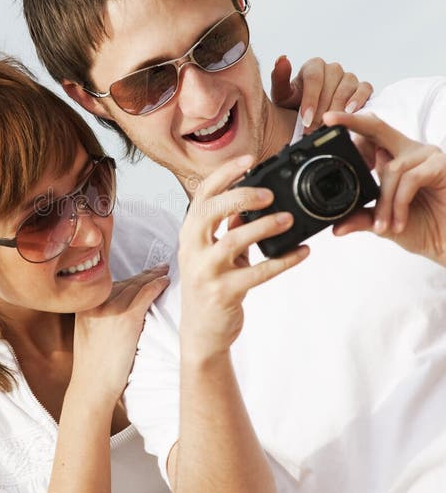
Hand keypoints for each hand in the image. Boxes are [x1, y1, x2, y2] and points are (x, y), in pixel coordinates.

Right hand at [72, 265, 169, 403]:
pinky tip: (165, 281)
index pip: (111, 285)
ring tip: (165, 272)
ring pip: (137, 285)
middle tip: (160, 268)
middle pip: (125, 282)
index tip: (143, 273)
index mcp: (85, 306)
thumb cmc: (93, 367)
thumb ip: (99, 318)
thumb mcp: (89, 334)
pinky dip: (157, 285)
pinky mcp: (127, 318)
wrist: (91, 386)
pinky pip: (145, 294)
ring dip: (153, 276)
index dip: (130, 277)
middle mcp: (96, 303)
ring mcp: (111, 309)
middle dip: (144, 274)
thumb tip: (118, 311)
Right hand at [178, 156, 308, 361]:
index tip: (249, 159)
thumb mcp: (214, 252)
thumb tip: (253, 202)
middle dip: (240, 196)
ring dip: (264, 227)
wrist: (202, 333)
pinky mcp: (224, 292)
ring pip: (233, 240)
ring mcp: (206, 271)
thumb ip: (230, 227)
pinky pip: (257, 273)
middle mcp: (193, 249)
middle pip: (211, 211)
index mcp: (191, 233)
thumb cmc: (210, 286)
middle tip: (269, 193)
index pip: (203, 194)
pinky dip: (283, 261)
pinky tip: (302, 252)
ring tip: (289, 219)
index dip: (225, 173)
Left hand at [271, 55, 372, 130]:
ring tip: (330, 123)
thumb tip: (282, 58)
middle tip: (315, 128)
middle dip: (322, 108)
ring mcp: (348, 77)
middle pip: (331, 83)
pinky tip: (350, 113)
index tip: (306, 119)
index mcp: (313, 66)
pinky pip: (365, 88)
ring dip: (338, 107)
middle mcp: (332, 68)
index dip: (310, 99)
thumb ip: (280, 79)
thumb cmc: (294, 104)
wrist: (310, 116)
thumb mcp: (282, 96)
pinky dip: (358, 100)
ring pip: (347, 85)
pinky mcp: (362, 87)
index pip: (314, 77)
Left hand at [324, 110, 445, 266]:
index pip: (370, 136)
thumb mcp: (385, 225)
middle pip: (378, 127)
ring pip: (391, 169)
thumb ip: (363, 219)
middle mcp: (410, 151)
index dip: (349, 128)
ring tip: (384, 228)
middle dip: (352, 121)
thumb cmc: (424, 228)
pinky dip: (399, 203)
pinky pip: (410, 179)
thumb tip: (337, 227)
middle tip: (328, 118)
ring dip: (384, 203)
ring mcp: (427, 156)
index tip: (326, 121)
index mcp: (395, 158)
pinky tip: (399, 223)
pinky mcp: (441, 166)